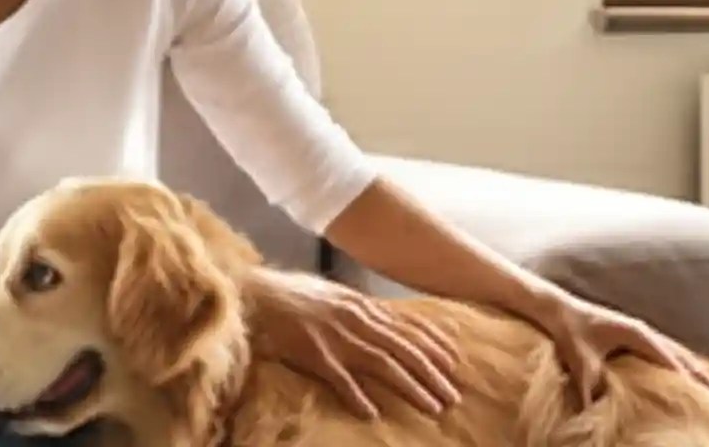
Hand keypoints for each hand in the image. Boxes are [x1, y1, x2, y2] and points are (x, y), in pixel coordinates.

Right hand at [247, 270, 461, 419]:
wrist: (255, 293)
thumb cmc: (290, 293)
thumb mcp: (332, 294)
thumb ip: (357, 308)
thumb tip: (380, 319)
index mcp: (361, 305)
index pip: (407, 326)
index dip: (434, 346)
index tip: (454, 363)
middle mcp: (356, 319)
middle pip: (404, 349)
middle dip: (432, 374)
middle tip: (453, 396)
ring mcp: (337, 337)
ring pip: (384, 365)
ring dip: (411, 388)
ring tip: (432, 407)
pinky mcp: (315, 354)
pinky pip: (341, 380)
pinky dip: (358, 397)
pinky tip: (373, 414)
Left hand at [541, 295, 708, 408]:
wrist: (559, 310)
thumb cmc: (569, 332)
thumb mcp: (579, 360)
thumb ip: (590, 384)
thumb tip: (595, 410)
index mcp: (638, 334)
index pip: (673, 363)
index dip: (691, 382)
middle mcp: (648, 333)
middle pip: (688, 360)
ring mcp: (646, 335)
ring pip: (683, 357)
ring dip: (703, 375)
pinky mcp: (640, 339)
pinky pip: (672, 356)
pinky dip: (688, 369)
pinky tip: (696, 382)